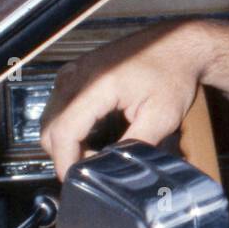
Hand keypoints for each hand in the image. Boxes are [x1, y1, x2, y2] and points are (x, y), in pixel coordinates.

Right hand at [39, 20, 208, 180]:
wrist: (178, 45)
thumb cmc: (174, 77)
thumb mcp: (162, 117)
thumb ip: (135, 145)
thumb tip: (115, 170)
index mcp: (96, 86)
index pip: (63, 132)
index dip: (65, 161)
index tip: (76, 182)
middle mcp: (77, 76)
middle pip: (50, 128)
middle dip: (65, 154)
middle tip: (93, 169)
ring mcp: (73, 71)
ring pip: (50, 118)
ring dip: (65, 141)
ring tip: (95, 154)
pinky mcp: (76, 72)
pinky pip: (58, 105)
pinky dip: (67, 124)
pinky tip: (92, 135)